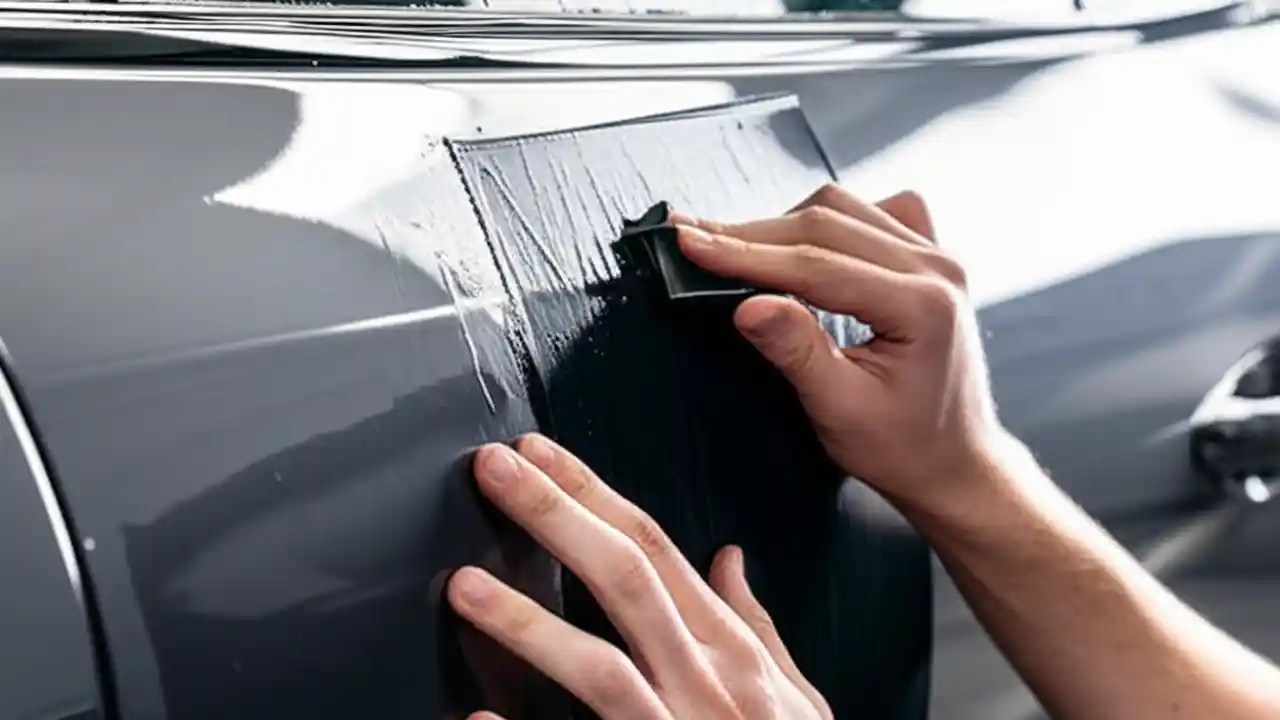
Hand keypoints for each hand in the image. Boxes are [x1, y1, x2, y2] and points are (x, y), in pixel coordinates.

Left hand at [448, 434, 831, 719]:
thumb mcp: (794, 698)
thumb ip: (757, 626)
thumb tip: (727, 556)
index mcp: (732, 652)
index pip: (656, 550)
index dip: (593, 495)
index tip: (539, 453)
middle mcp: (708, 685)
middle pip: (628, 582)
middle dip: (559, 519)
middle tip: (493, 469)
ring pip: (603, 671)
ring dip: (530, 624)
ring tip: (464, 584)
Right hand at [674, 185, 1004, 505]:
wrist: (954, 463)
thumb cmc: (905, 448)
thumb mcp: (841, 411)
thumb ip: (796, 351)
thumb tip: (747, 305)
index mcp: (923, 305)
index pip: (815, 262)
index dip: (745, 253)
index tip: (691, 244)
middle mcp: (937, 268)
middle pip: (825, 223)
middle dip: (751, 234)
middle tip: (692, 238)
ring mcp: (936, 257)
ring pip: (844, 209)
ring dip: (783, 225)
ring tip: (732, 246)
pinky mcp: (927, 258)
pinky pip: (872, 213)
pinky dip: (828, 221)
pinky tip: (802, 243)